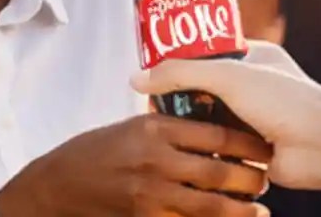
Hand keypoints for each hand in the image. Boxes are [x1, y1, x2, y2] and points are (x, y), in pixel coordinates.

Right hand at [0, 113, 272, 215]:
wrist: (56, 187)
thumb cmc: (93, 153)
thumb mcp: (128, 127)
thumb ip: (163, 121)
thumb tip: (203, 112)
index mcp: (153, 128)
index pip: (212, 132)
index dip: (243, 142)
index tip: (262, 146)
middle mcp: (154, 159)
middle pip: (216, 170)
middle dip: (247, 178)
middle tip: (264, 180)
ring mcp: (150, 193)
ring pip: (207, 204)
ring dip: (238, 209)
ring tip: (259, 210)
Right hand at [132, 41, 320, 191]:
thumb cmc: (287, 103)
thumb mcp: (226, 75)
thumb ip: (180, 72)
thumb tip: (140, 78)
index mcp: (254, 56)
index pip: (208, 52)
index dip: (182, 60)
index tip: (155, 70)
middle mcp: (256, 85)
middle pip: (207, 89)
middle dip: (185, 98)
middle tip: (154, 105)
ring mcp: (256, 118)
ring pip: (213, 121)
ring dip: (196, 128)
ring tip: (164, 131)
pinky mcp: (254, 150)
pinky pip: (223, 149)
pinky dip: (209, 153)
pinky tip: (187, 155)